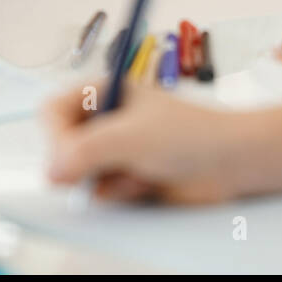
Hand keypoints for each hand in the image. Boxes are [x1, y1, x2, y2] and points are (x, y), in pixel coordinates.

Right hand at [43, 82, 248, 203]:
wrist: (230, 162)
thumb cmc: (190, 134)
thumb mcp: (131, 137)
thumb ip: (86, 151)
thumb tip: (52, 171)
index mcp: (104, 91)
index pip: (53, 111)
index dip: (55, 135)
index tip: (65, 157)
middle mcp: (105, 118)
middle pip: (62, 144)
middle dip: (81, 162)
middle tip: (99, 170)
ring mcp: (114, 147)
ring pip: (79, 171)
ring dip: (105, 179)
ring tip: (136, 172)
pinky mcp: (124, 173)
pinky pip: (100, 189)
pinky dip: (118, 191)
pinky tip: (144, 182)